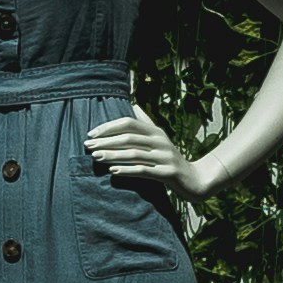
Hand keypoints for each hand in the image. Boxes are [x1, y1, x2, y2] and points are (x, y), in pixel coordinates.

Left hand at [83, 100, 198, 203]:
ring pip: (134, 154)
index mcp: (156, 131)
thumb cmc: (170, 158)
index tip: (91, 134)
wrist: (194, 179)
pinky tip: (113, 171)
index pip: (129, 123)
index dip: (109, 127)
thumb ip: (146, 123)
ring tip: (96, 158)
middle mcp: (161, 141)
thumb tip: (133, 104)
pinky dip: (127, 170)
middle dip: (106, 142)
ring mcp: (165, 157)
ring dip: (113, 156)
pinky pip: (144, 171)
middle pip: (129, 138)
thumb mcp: (160, 138)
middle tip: (88, 147)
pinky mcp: (168, 173)